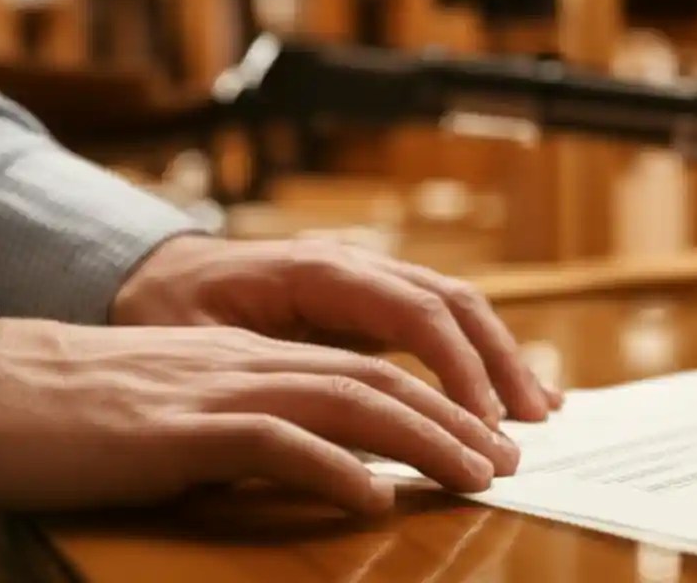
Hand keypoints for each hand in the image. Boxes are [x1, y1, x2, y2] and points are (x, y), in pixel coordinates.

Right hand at [0, 320, 518, 517]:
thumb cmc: (91, 410)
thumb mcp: (192, 408)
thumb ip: (261, 423)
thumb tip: (333, 462)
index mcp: (259, 356)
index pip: (371, 368)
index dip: (438, 398)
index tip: (486, 434)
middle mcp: (253, 363)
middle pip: (379, 379)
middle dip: (455, 417)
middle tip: (510, 457)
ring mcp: (221, 392)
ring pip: (348, 400)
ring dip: (423, 439)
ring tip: (476, 474)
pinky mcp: (183, 430)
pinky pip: (275, 444)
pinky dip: (334, 468)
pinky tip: (375, 497)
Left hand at [113, 236, 561, 426]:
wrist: (156, 275)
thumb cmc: (167, 312)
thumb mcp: (197, 347)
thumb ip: (262, 378)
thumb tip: (326, 434)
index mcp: (318, 269)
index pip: (412, 313)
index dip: (456, 367)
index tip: (482, 422)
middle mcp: (356, 262)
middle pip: (452, 303)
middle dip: (498, 363)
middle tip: (530, 427)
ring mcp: (369, 275)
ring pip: (457, 307)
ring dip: (501, 358)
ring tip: (541, 412)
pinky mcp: (372, 298)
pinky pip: (439, 320)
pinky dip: (479, 354)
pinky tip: (506, 392)